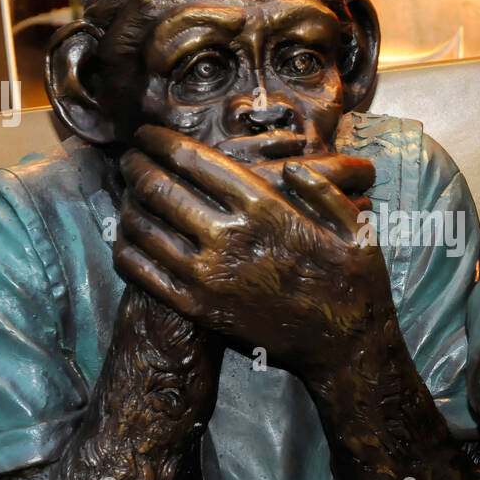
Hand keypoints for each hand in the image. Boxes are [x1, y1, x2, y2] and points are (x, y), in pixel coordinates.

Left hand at [114, 125, 391, 374]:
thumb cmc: (353, 281)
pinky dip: (126, 249)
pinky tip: (126, 239)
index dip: (161, 142)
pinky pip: (143, 273)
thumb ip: (322, 188)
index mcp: (264, 207)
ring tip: (126, 195)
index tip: (146, 133)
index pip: (194, 160)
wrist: (345, 346)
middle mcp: (230, 237)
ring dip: (128, 204)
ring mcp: (209, 276)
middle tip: (128, 159)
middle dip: (136, 167)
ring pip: (144, 228)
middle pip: (160, 189)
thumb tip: (290, 166)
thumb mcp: (353, 223)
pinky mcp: (198, 309)